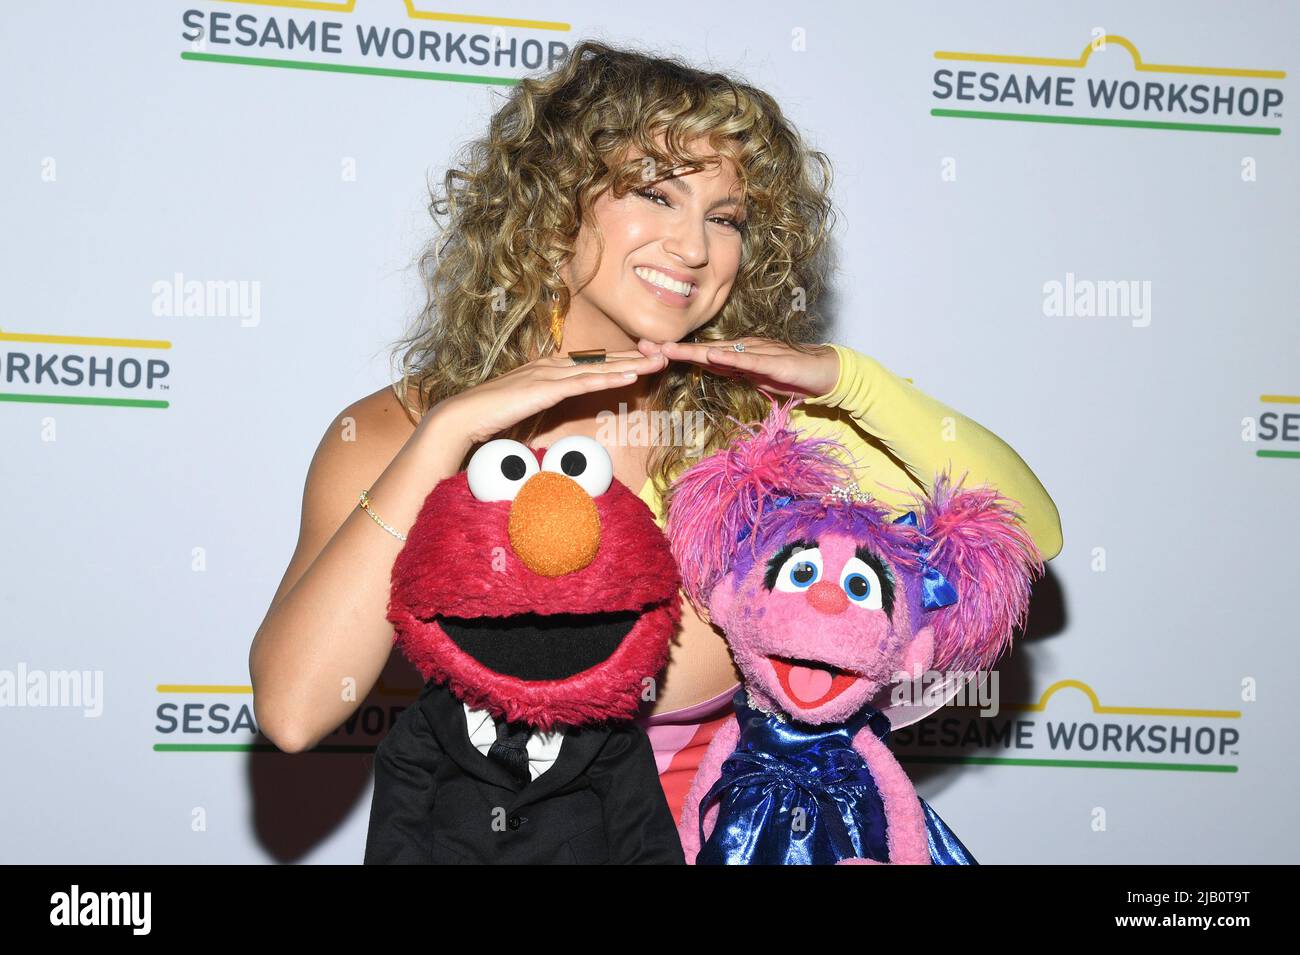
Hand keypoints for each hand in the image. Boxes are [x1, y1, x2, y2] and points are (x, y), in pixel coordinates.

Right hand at [421, 348, 667, 447]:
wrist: (464, 416)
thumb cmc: (491, 416)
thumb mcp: (526, 405)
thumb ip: (544, 400)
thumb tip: (556, 405)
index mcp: (548, 368)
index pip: (591, 362)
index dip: (620, 359)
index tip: (645, 359)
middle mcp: (551, 365)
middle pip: (601, 359)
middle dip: (635, 355)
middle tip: (665, 352)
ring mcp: (549, 374)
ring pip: (599, 367)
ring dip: (632, 364)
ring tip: (659, 360)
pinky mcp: (546, 388)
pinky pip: (584, 383)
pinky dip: (609, 378)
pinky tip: (631, 376)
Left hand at [636, 337, 838, 400]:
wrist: (826, 373)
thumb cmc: (791, 376)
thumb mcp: (755, 378)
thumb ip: (735, 373)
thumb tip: (713, 368)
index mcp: (737, 356)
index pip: (700, 356)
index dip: (674, 355)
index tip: (646, 354)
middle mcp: (743, 350)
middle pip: (702, 351)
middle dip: (672, 350)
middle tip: (643, 346)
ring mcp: (758, 354)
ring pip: (719, 352)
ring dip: (692, 352)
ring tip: (667, 350)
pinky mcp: (773, 363)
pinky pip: (748, 360)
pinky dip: (728, 358)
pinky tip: (711, 356)